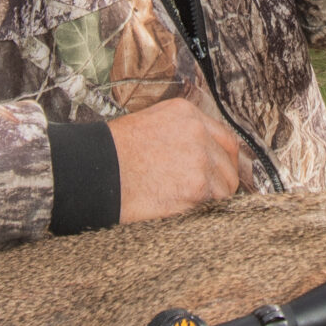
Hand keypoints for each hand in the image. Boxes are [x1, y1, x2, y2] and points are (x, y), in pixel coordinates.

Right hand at [106, 97, 244, 221]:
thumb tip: (194, 152)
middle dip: (223, 177)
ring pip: (226, 183)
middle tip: (211, 192)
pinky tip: (188, 211)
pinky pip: (215, 202)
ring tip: (194, 204)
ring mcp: (201, 159)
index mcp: (186, 114)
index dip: (222, 157)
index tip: (218, 170)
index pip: (222, 136)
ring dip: (214, 196)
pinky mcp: (197, 187)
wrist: (97, 172)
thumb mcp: (147, 125)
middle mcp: (198, 132)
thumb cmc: (112, 153)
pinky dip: (205, 209)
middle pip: (229, 159)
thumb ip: (177, 133)